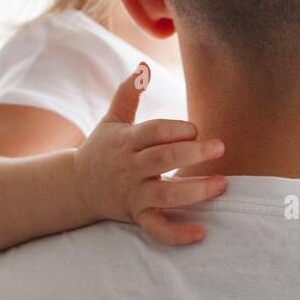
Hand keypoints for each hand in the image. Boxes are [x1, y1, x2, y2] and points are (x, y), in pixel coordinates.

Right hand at [73, 63, 226, 244]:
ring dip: (194, 191)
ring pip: (165, 194)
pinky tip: (200, 233)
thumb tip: (142, 66)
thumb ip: (128, 94)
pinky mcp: (137, 215)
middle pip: (162, 159)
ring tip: (222, 184)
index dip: (176, 129)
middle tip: (220, 147)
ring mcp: (134, 193)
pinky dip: (177, 233)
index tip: (196, 129)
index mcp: (127, 141)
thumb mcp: (112, 120)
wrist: (76, 187)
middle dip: (191, 154)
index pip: (153, 132)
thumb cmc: (103, 149)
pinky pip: (157, 228)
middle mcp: (130, 168)